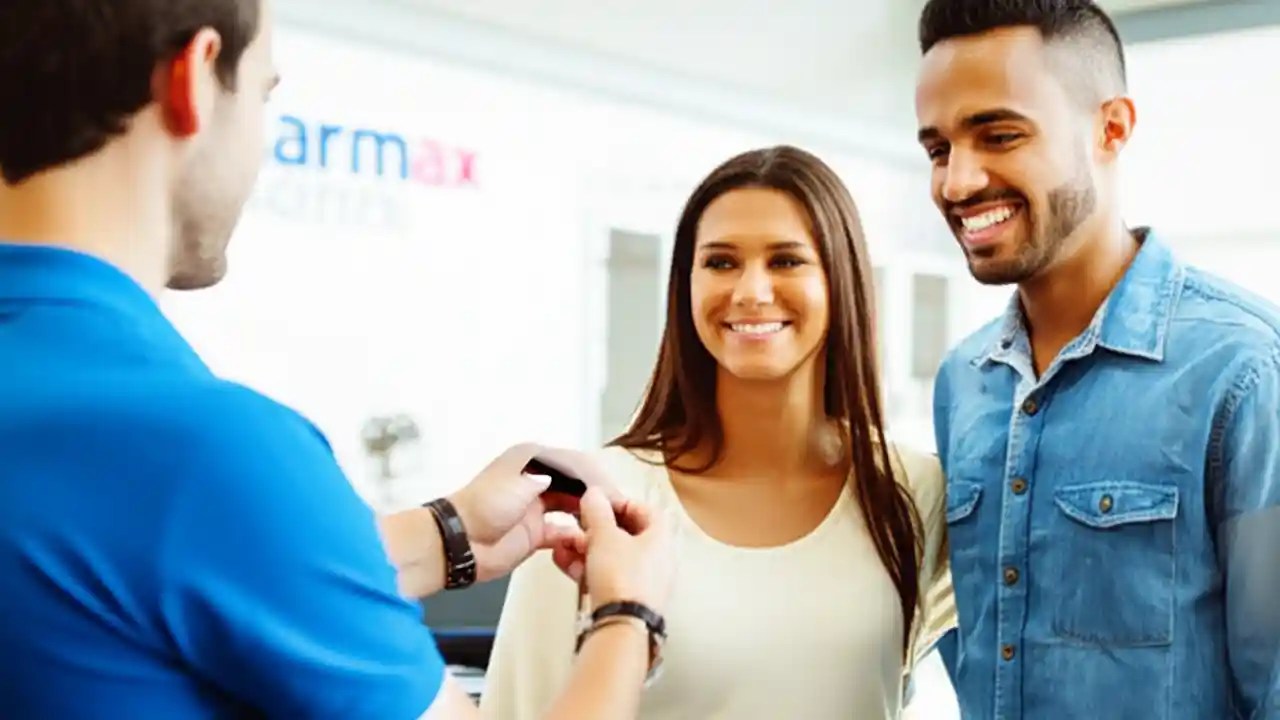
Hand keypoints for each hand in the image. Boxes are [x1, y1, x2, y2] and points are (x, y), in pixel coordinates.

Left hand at [447, 443, 625, 582]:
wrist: (458, 542)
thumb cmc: (481, 507)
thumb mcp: (520, 485)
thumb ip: (553, 480)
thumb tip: (579, 479)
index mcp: (532, 460)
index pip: (576, 464)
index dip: (597, 478)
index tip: (614, 494)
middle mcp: (538, 480)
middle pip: (579, 484)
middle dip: (598, 496)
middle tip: (619, 511)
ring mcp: (538, 507)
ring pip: (575, 507)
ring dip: (591, 515)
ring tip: (610, 526)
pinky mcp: (536, 533)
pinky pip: (565, 533)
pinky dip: (577, 537)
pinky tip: (588, 541)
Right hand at [552, 487, 675, 612]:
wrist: (621, 626)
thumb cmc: (621, 575)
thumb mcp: (604, 535)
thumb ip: (597, 511)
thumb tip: (595, 494)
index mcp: (661, 537)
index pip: (644, 509)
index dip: (619, 502)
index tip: (597, 502)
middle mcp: (657, 558)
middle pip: (625, 534)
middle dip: (595, 528)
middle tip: (575, 525)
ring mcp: (643, 581)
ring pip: (612, 556)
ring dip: (585, 548)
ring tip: (562, 545)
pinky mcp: (628, 599)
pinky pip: (607, 576)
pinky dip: (587, 567)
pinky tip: (563, 562)